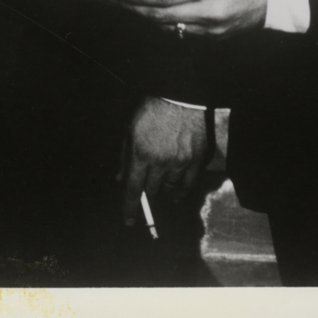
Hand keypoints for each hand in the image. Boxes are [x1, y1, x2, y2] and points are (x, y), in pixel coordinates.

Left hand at [113, 0, 267, 38]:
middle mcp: (210, 10)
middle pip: (161, 16)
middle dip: (135, 10)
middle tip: (118, 3)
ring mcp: (214, 27)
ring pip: (170, 29)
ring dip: (148, 20)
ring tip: (132, 9)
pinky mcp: (217, 37)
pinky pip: (184, 35)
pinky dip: (167, 26)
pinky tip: (157, 17)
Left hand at [120, 97, 208, 216]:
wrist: (178, 95)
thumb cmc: (149, 110)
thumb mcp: (129, 130)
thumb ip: (124, 157)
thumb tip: (120, 179)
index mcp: (140, 153)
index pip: (132, 189)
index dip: (129, 208)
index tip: (128, 221)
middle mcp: (160, 161)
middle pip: (151, 192)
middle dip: (146, 198)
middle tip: (144, 199)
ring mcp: (180, 161)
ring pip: (170, 189)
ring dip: (162, 191)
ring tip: (159, 187)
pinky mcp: (197, 159)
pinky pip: (189, 185)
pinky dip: (182, 193)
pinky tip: (176, 197)